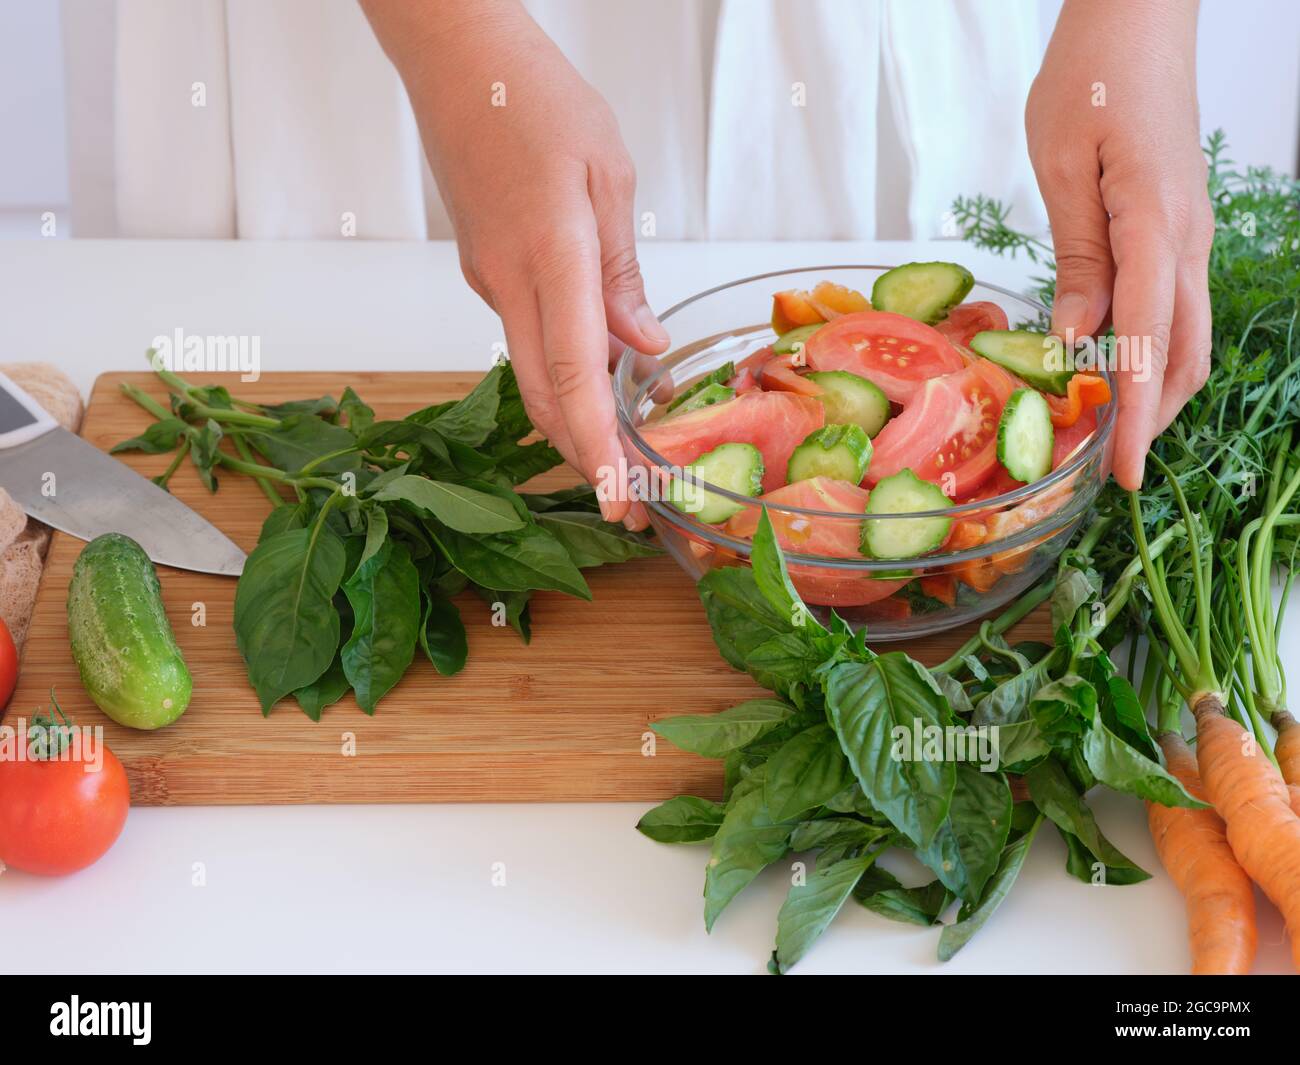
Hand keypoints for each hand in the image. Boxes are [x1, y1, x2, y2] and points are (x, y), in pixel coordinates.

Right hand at [361, 0, 667, 526]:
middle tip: (630, 503)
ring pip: (533, 375)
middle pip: (545, 398)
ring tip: (624, 453)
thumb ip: (621, 273)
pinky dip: (564, 371)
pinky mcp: (486, 273)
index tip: (620, 499)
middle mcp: (509, 283)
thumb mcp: (607, 174)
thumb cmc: (535, 97)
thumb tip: (641, 346)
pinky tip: (601, 376)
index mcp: (548, 256)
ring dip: (575, 423)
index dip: (598, 448)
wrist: (455, 61)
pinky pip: (528, 338)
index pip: (573, 377)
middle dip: (588, 459)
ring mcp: (490, 282)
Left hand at [1026, 0, 1212, 489]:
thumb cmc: (1092, 79)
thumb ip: (1078, 259)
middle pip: (1186, 352)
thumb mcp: (1063, 168)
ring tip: (1113, 431)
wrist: (1138, 19)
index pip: (1150, 344)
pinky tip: (1117, 367)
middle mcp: (1186, 239)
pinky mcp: (1178, 227)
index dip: (1138, 416)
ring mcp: (1189, 234)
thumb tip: (1076, 340)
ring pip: (1187, 333)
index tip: (1123, 472)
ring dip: (1158, 388)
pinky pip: (1173, 304)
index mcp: (1156, 227)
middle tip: (1112, 468)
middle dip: (1155, 417)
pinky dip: (1153, 349)